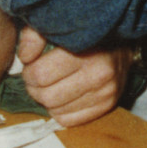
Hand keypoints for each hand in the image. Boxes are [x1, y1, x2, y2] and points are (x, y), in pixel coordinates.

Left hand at [15, 25, 132, 126]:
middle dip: (34, 88)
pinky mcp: (107, 106)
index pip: (41, 74)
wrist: (122, 45)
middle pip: (47, 96)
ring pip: (56, 111)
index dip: (29, 72)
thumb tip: (25, 57)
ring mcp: (105, 93)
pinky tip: (62, 97)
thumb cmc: (85, 35)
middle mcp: (99, 74)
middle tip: (37, 79)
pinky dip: (59, 111)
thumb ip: (36, 36)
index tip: (31, 66)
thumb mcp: (59, 26)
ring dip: (46, 101)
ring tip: (50, 86)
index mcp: (85, 52)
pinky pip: (69, 121)